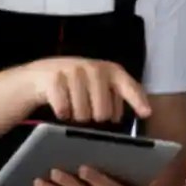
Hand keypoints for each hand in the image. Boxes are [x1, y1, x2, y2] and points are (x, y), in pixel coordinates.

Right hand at [23, 57, 152, 122]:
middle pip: (102, 112)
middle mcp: (93, 68)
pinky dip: (62, 114)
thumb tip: (132, 114)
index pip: (126, 85)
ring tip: (72, 105)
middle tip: (88, 109)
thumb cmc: (75, 84)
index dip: (137, 100)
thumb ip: (115, 96)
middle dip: (95, 117)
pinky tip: (59, 105)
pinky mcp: (54, 80)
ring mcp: (73, 72)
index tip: (146, 113)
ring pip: (82, 115)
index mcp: (109, 70)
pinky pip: (64, 111)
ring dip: (76, 116)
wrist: (39, 75)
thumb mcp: (97, 85)